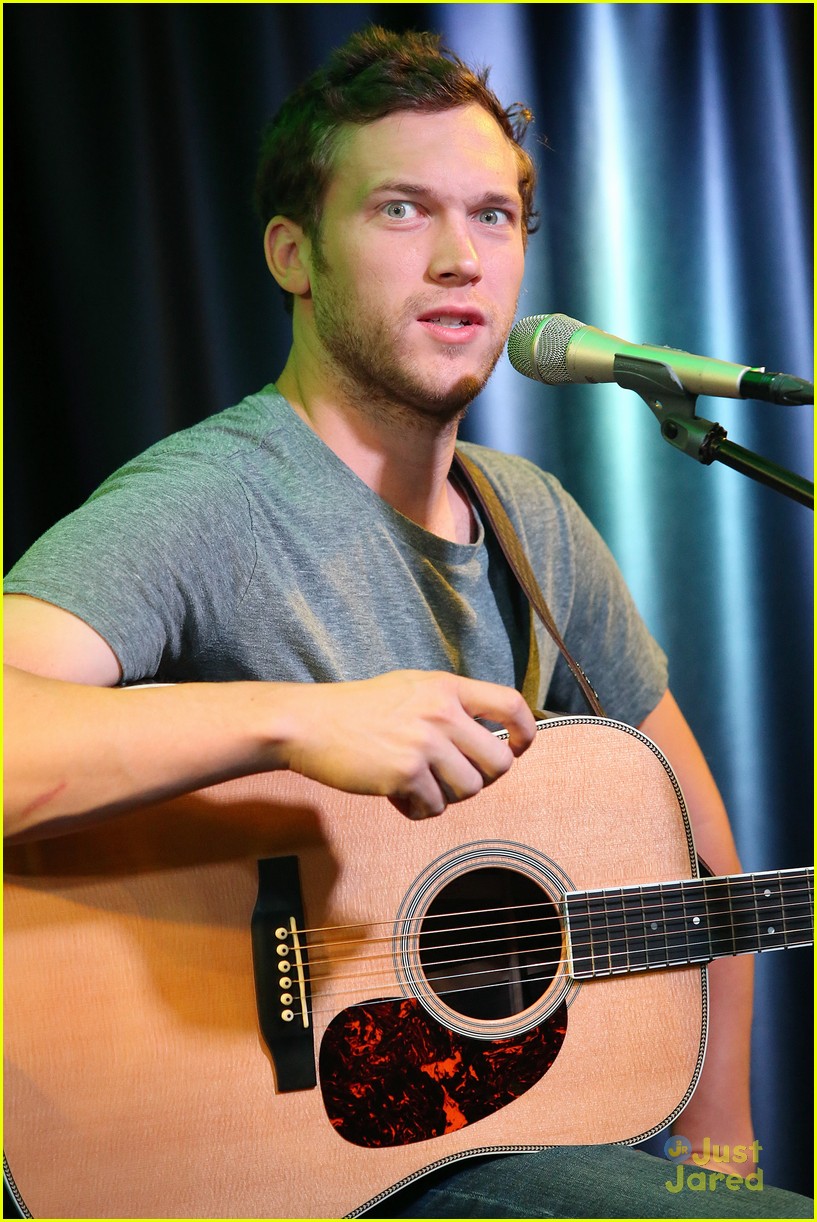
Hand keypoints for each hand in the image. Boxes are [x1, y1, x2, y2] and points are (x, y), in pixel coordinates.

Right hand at [278, 670, 536, 819]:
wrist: (309, 724)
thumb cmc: (357, 711)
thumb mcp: (410, 688)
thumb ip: (448, 706)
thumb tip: (487, 738)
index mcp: (446, 688)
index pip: (511, 705)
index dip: (525, 733)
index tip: (518, 749)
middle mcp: (442, 712)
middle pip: (500, 763)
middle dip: (481, 779)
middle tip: (452, 778)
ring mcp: (425, 743)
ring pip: (470, 790)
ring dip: (446, 796)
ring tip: (416, 785)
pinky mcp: (406, 773)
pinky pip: (434, 808)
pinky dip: (416, 808)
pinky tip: (394, 794)